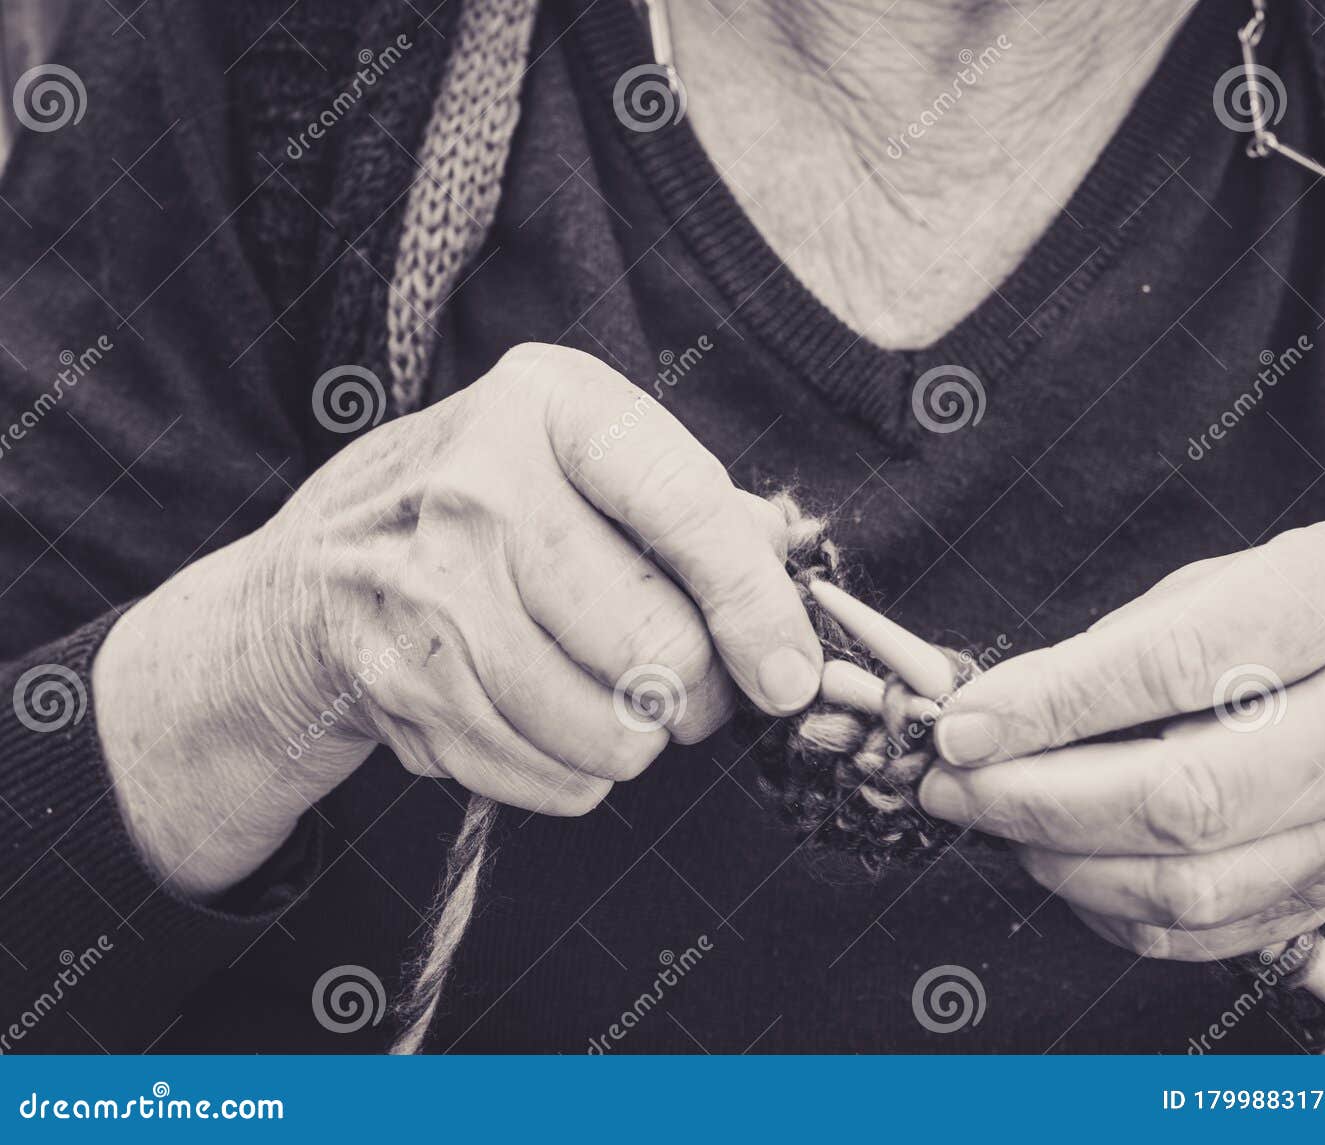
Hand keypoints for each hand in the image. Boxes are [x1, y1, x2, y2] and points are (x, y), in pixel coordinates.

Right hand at [93, 343, 820, 897]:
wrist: (320, 570)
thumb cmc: (498, 507)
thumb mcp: (591, 459)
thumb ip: (702, 508)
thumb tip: (788, 584)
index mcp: (549, 405)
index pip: (684, 507)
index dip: (755, 607)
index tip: (790, 678)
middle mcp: (477, 487)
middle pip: (657, 645)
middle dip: (700, 691)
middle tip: (683, 682)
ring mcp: (426, 591)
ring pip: (609, 731)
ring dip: (638, 740)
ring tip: (615, 701)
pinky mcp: (400, 685)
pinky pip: (550, 779)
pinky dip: (575, 774)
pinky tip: (550, 724)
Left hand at [919, 521, 1324, 959]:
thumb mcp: (1243, 579)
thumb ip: (1132, 636)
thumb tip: (1003, 709)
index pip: (1180, 663)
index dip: (1056, 702)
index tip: (964, 723)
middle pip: (1186, 795)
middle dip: (1038, 800)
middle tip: (954, 785)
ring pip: (1190, 883)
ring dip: (1061, 862)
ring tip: (993, 822)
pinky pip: (1202, 931)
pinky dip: (1109, 910)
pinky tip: (1061, 865)